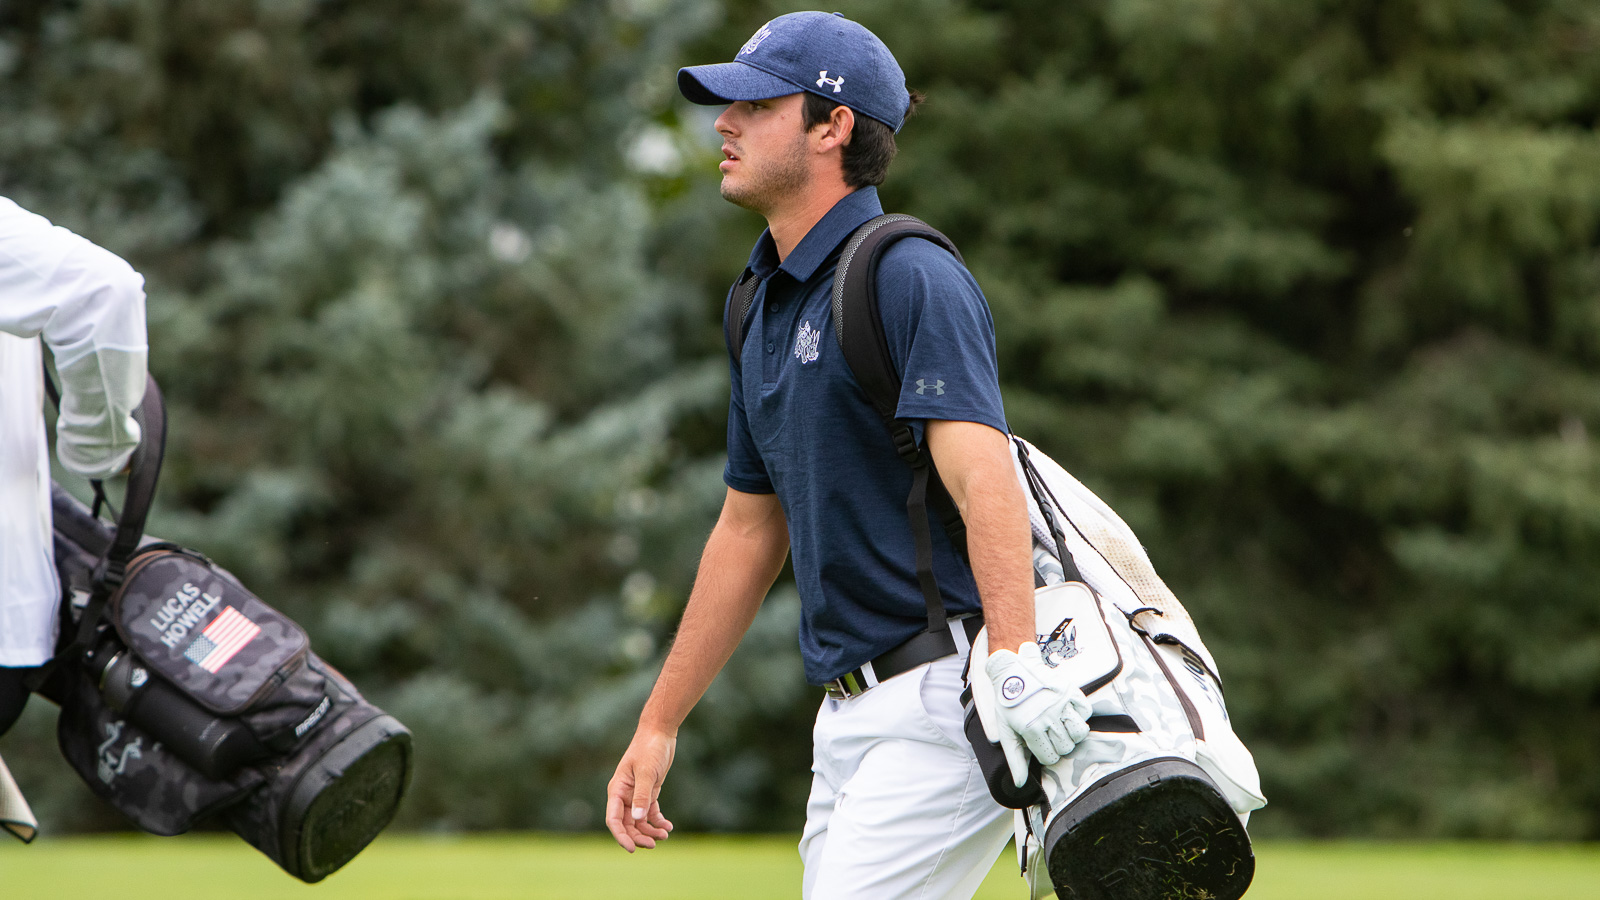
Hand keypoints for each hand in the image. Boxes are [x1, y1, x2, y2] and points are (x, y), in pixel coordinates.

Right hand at [605, 728, 676, 851]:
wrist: (660, 732)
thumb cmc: (650, 748)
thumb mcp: (647, 772)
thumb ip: (642, 795)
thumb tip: (636, 819)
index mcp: (617, 790)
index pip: (613, 819)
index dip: (621, 836)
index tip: (632, 848)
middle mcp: (624, 795)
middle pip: (627, 824)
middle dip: (639, 837)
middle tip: (654, 844)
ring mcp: (636, 794)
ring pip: (639, 821)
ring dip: (649, 831)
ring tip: (664, 835)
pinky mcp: (649, 792)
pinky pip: (650, 813)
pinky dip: (658, 822)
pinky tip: (667, 827)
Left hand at [985, 642, 1091, 785]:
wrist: (1011, 672)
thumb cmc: (1008, 705)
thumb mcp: (1006, 732)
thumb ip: (1015, 760)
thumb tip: (1020, 784)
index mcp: (1030, 727)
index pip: (1051, 757)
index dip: (1045, 754)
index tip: (1039, 744)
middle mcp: (1048, 715)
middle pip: (1067, 747)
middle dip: (1058, 745)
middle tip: (1048, 734)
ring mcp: (1060, 702)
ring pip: (1080, 732)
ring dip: (1072, 732)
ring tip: (1060, 726)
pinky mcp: (1069, 690)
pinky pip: (1085, 711)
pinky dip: (1079, 714)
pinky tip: (1066, 711)